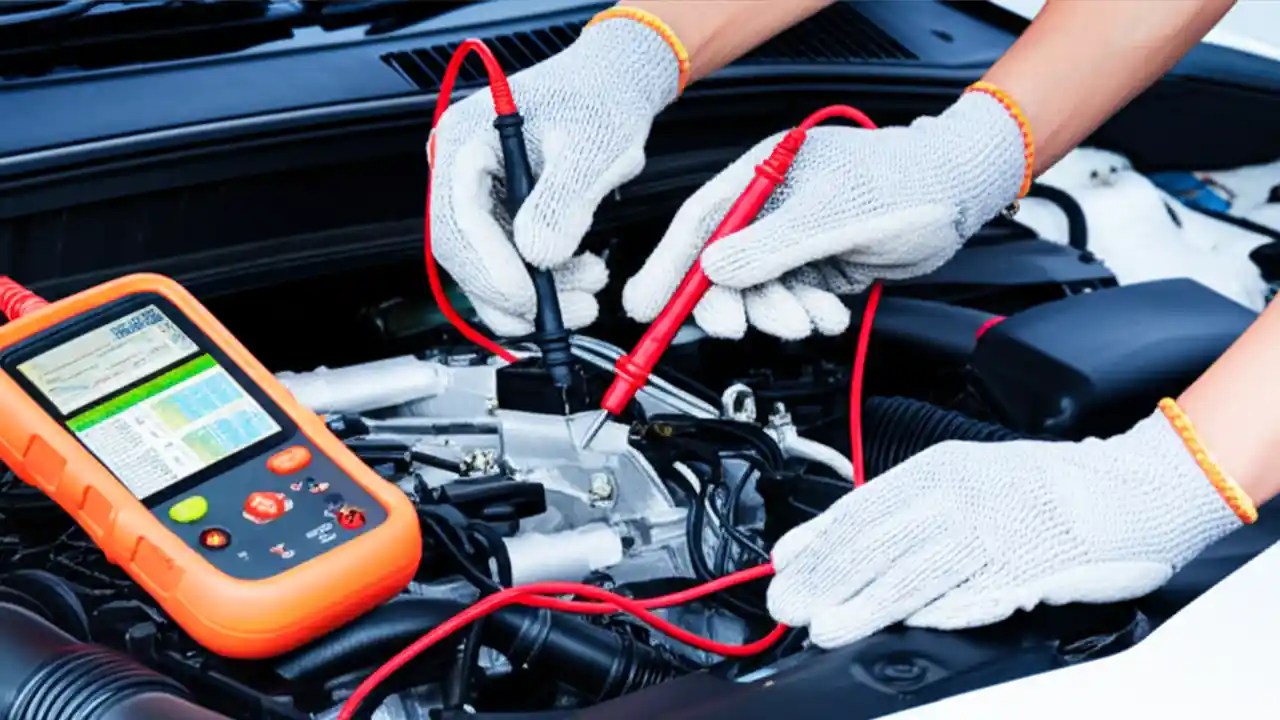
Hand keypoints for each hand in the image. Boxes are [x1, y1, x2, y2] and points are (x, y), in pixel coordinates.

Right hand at [429, 17, 679, 336]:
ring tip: (590, 291)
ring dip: (537, 295)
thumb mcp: (591, 146)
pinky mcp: (498, 217)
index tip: (529, 299)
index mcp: (463, 142)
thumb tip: (538, 255)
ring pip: (489, 269)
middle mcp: (458, 172)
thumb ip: (562, 200)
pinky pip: (509, 264)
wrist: (613, 86)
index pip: (459, 222)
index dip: (490, 270)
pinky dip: (544, 283)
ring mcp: (477, 197)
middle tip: (568, 313)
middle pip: (466, 255)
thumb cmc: (600, 100)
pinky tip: (580, 277)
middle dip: (516, 294)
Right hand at [623, 92, 1026, 339]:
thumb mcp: (831, 214)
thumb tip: (714, 271)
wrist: (961, 194)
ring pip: (760, 291)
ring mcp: (794, 239)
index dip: (666, 266)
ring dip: (775, 314)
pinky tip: (828, 314)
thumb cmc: (906, 182)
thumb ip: (770, 246)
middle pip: (722, 265)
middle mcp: (771, 208)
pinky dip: (806, 316)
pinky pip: (793, 300)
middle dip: (728, 301)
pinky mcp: (818, 265)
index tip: (645, 305)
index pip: (698, 223)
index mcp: (762, 176)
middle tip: (733, 326)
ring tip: (805, 318)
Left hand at [766, 408, 1248, 648]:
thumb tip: (832, 539)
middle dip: (827, 578)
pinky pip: (982, 589)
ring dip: (869, 602)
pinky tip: (913, 624)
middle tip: (789, 605)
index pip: (864, 507)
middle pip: (882, 540)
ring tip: (829, 625)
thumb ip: (904, 508)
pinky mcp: (1035, 564)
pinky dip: (945, 608)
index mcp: (940, 470)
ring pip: (920, 570)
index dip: (819, 541)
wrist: (1135, 485)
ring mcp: (999, 529)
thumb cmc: (1044, 488)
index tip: (782, 567)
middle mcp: (963, 494)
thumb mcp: (965, 478)